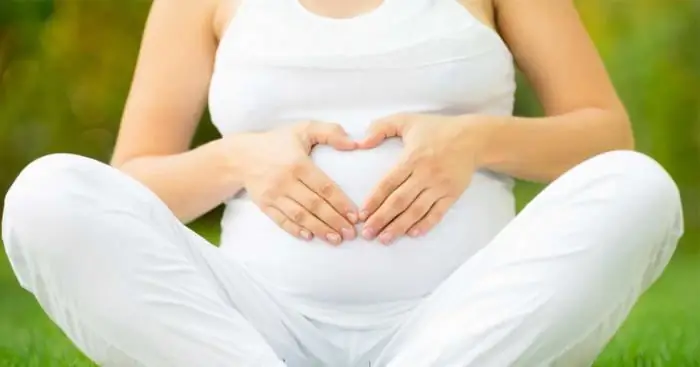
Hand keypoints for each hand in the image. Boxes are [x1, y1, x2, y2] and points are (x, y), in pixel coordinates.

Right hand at [233, 121, 358, 244]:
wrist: (241, 156)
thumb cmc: (277, 142)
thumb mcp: (303, 129)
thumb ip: (330, 132)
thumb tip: (354, 144)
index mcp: (298, 163)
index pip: (324, 187)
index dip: (341, 203)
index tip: (355, 215)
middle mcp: (286, 181)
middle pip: (314, 205)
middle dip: (334, 221)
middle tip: (350, 233)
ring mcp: (273, 195)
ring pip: (300, 216)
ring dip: (319, 229)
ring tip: (335, 239)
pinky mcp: (264, 205)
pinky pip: (281, 220)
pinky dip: (295, 230)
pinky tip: (310, 237)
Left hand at [356, 114, 489, 244]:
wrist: (473, 138)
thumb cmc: (436, 129)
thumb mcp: (406, 120)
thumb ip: (381, 127)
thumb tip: (361, 143)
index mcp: (411, 158)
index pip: (388, 183)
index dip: (374, 200)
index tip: (362, 214)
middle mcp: (425, 174)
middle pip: (399, 201)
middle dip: (381, 219)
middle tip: (367, 233)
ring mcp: (439, 186)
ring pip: (416, 210)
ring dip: (399, 226)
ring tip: (385, 239)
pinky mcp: (452, 194)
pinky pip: (437, 213)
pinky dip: (425, 225)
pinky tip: (412, 234)